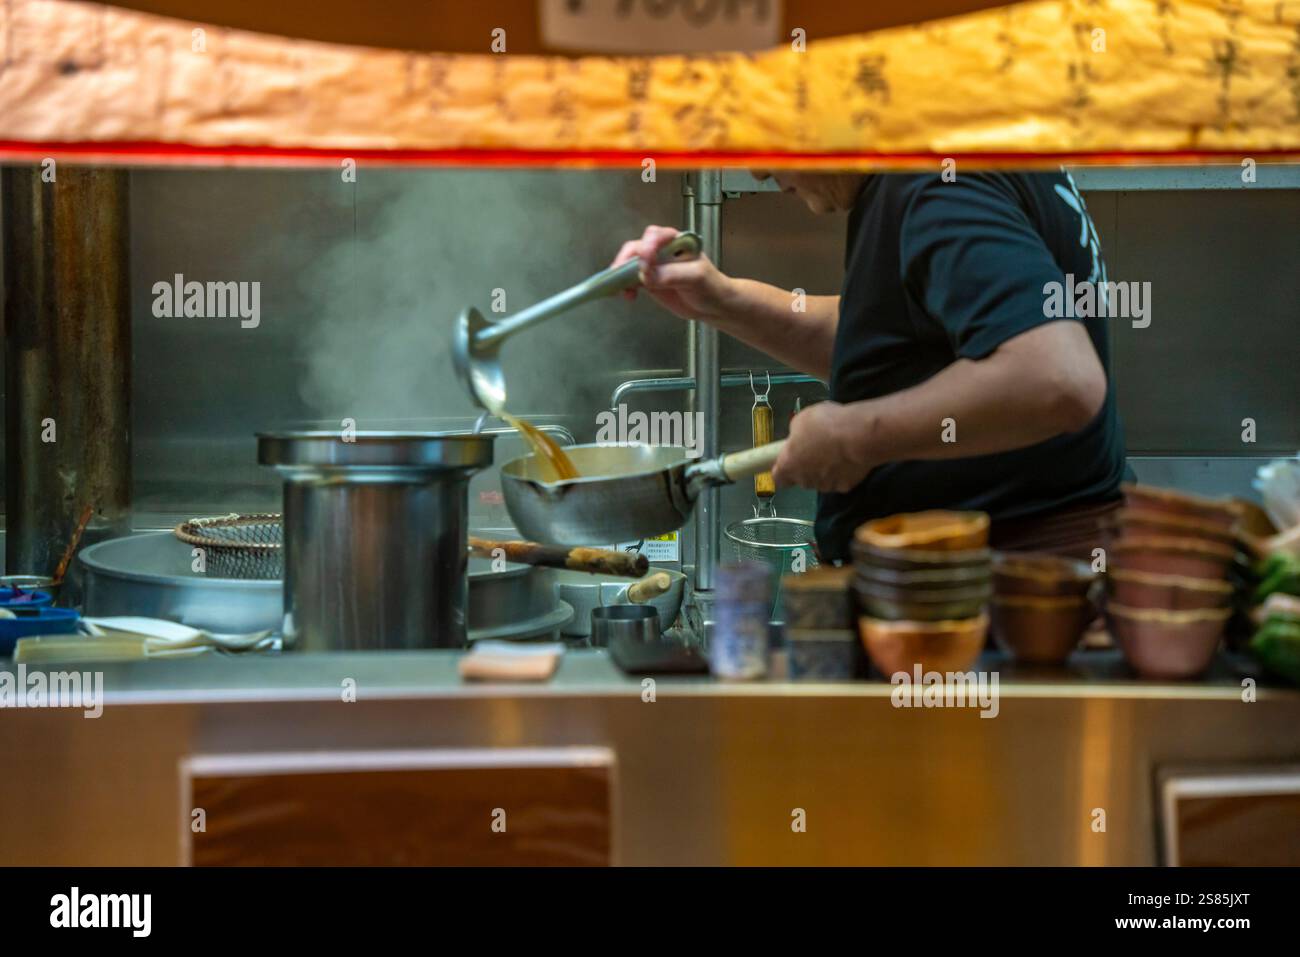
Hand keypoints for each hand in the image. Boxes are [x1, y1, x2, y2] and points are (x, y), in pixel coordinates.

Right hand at [611, 225, 734, 321]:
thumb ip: (671, 274)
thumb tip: (645, 275)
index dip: (646, 247)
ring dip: (621, 275)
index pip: (655, 236)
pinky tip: (627, 296)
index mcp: (676, 241)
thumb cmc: (711, 286)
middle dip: (626, 261)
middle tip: (621, 276)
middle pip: (637, 248)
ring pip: (629, 263)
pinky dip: (623, 286)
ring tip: (622, 290)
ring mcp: (653, 265)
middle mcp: (662, 250)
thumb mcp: (695, 277)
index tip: (645, 263)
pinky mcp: (648, 280)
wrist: (714, 305)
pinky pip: (630, 279)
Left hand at [771, 401, 876, 492]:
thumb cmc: (824, 424)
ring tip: (836, 451)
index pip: (777, 478)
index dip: (782, 470)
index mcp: (788, 465)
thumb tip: (798, 438)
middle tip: (816, 449)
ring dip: (825, 470)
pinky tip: (849, 458)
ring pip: (821, 480)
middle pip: (801, 478)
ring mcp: (825, 486)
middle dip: (806, 467)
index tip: (789, 461)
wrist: (857, 436)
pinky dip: (843, 472)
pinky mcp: (845, 487)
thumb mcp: (801, 420)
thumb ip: (796, 434)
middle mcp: (803, 480)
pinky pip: (840, 479)